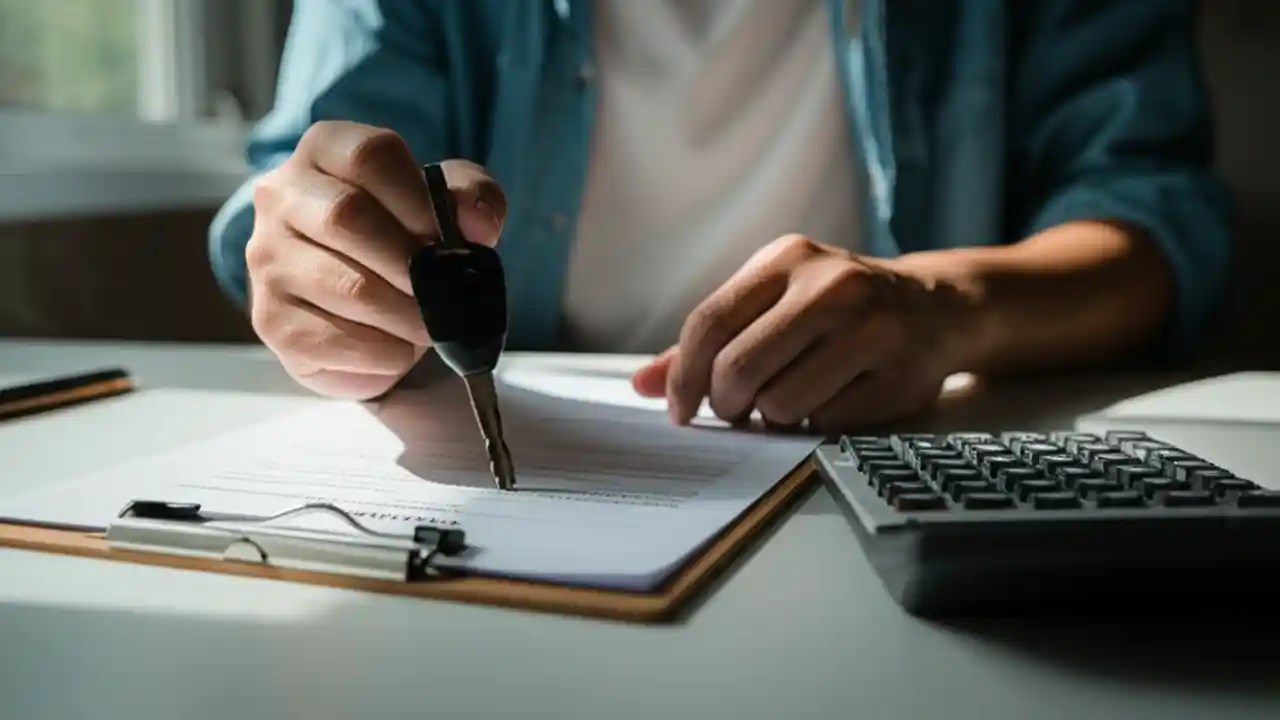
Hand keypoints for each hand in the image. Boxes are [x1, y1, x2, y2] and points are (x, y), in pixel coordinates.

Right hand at [246, 121, 506, 398]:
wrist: (359, 299)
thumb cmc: (405, 237)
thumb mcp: (446, 204)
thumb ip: (472, 199)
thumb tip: (478, 224)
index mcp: (325, 151)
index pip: (368, 156)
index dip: (417, 199)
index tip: (446, 237)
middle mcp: (281, 196)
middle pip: (346, 217)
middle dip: (411, 263)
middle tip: (445, 292)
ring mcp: (268, 258)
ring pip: (345, 286)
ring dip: (405, 315)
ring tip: (430, 324)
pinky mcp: (269, 318)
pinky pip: (331, 339)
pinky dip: (383, 353)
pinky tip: (398, 348)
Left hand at [632, 234, 976, 431]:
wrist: (938, 305)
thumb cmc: (836, 309)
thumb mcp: (774, 302)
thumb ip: (709, 341)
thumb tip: (643, 385)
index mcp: (785, 259)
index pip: (708, 322)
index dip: (683, 376)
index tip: (680, 409)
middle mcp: (829, 285)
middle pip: (737, 369)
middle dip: (725, 404)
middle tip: (734, 411)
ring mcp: (870, 327)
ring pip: (780, 402)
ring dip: (773, 418)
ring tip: (789, 401)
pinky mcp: (900, 372)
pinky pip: (826, 421)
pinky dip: (815, 424)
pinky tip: (830, 401)